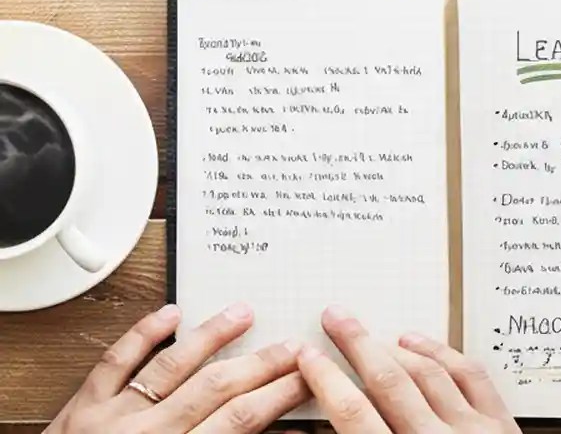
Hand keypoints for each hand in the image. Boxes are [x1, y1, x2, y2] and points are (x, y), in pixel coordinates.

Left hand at [46, 302, 310, 433]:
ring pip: (172, 365)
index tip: (306, 376)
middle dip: (261, 364)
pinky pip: (115, 361)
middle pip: (216, 388)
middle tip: (291, 346)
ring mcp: (112, 418)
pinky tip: (170, 313)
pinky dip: (143, 333)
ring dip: (212, 337)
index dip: (279, 393)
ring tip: (243, 314)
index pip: (240, 420)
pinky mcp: (82, 407)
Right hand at [296, 306, 520, 433]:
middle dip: (357, 344)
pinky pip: (470, 375)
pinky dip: (441, 353)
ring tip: (369, 330)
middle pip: (388, 381)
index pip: (351, 413)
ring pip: (428, 372)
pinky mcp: (502, 428)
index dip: (325, 379)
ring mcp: (473, 433)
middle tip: (335, 318)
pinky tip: (419, 343)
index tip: (306, 355)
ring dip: (394, 346)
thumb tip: (326, 426)